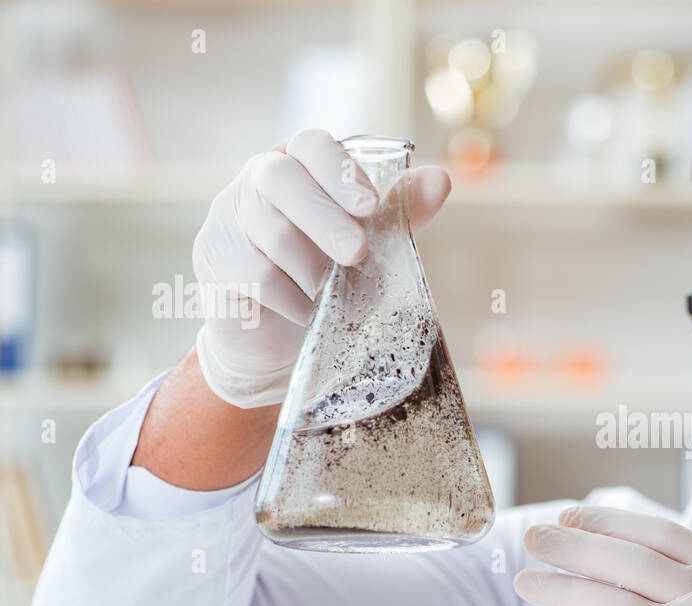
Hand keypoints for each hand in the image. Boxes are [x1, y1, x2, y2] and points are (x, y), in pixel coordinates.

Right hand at [192, 128, 450, 407]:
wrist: (278, 337)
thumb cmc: (327, 277)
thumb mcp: (369, 242)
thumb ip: (399, 212)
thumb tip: (440, 180)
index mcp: (299, 166)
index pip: (310, 145)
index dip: (338, 170)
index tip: (370, 204)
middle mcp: (257, 183)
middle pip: (280, 181)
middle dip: (325, 219)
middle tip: (357, 253)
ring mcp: (228, 219)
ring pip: (270, 235)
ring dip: (313, 271)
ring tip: (332, 294)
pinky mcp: (214, 262)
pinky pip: (256, 277)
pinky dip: (293, 300)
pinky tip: (307, 313)